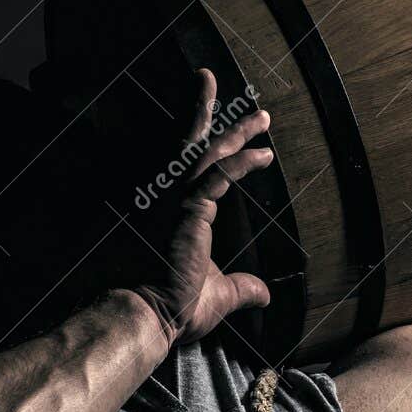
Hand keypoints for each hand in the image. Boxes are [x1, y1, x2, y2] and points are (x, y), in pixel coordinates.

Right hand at [130, 69, 273, 345]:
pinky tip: (264, 155)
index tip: (243, 139)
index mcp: (174, 213)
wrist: (147, 317)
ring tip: (262, 117)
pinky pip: (218, 176)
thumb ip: (242, 289)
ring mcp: (175, 201)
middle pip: (193, 147)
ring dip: (236, 132)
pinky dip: (242, 163)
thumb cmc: (172, 308)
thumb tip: (265, 294)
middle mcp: (169, 199)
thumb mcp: (218, 296)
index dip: (216, 149)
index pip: (196, 171)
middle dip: (211, 115)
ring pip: (206, 152)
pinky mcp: (186, 209)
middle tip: (231, 94)